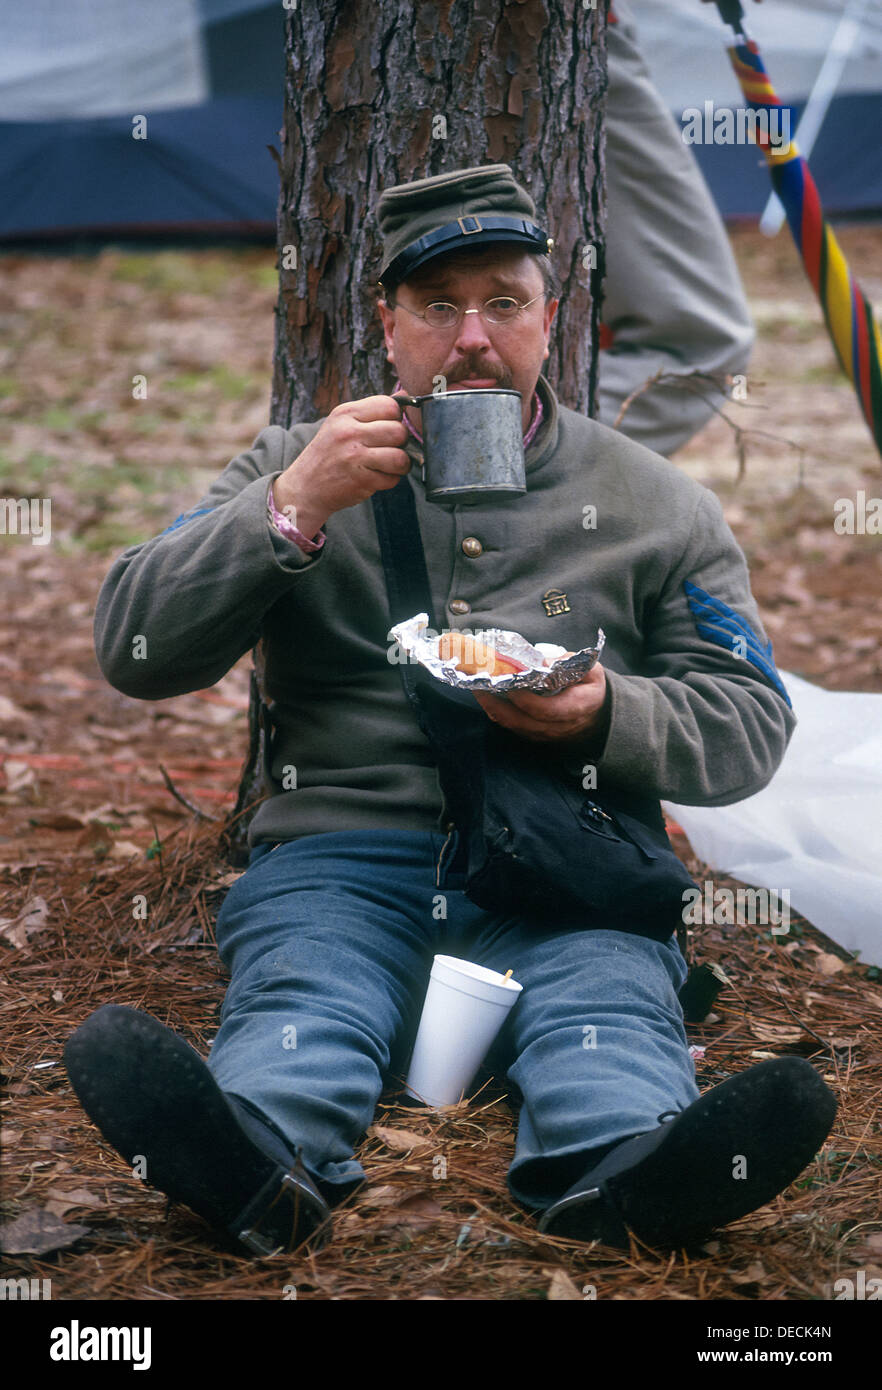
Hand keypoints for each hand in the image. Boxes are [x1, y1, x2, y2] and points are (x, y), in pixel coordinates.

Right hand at [272, 395, 410, 536]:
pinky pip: (392, 479)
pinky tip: (378, 476)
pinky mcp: (361, 480)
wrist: (305, 486)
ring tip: (390, 464)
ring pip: (400, 457)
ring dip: (401, 463)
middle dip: (401, 442)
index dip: (396, 417)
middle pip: (399, 431)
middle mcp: (349, 433)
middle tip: (390, 447)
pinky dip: (390, 479)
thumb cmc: (329, 453)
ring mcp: (355, 458)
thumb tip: (406, 395)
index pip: (389, 405)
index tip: (389, 426)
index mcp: (346, 413)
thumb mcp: (342, 423)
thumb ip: (372, 411)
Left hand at [472, 662, 607, 744]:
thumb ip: (569, 663)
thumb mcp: (591, 671)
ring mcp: (544, 735)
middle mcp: (557, 727)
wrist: (598, 716)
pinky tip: (487, 697)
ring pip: (513, 726)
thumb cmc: (591, 689)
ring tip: (477, 688)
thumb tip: (543, 662)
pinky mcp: (535, 736)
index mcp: (575, 708)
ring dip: (493, 708)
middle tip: (479, 684)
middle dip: (496, 703)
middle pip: (521, 721)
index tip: (507, 682)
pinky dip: (498, 713)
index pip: (544, 709)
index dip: (523, 698)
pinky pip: (512, 727)